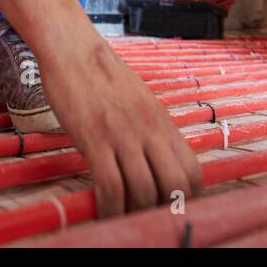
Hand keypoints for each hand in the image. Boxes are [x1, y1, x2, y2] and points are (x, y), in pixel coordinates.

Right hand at [39, 40, 203, 218]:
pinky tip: (104, 212)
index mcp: (163, 123)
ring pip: (143, 191)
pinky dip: (109, 209)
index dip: (186, 200)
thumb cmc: (102, 76)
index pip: (193, 172)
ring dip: (133, 214)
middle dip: (163, 211)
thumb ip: (152, 132)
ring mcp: (123, 134)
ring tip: (122, 219)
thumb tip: (158, 164)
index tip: (170, 210)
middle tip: (147, 218)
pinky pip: (110, 186)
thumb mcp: (140, 102)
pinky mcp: (94, 137)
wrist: (73, 48)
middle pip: (175, 187)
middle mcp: (149, 130)